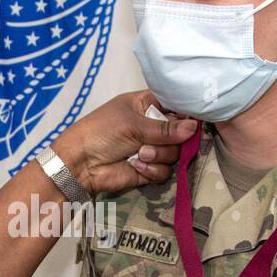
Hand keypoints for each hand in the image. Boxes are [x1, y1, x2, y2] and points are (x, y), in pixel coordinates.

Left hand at [50, 91, 197, 194]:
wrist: (81, 163)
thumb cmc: (102, 131)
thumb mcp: (133, 124)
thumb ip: (165, 128)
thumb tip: (195, 127)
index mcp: (148, 106)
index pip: (177, 107)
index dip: (186, 114)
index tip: (192, 121)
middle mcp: (153, 127)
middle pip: (181, 133)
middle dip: (170, 140)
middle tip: (151, 142)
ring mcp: (152, 149)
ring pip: (175, 154)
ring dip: (159, 155)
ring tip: (139, 154)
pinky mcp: (149, 169)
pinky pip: (165, 171)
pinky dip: (153, 169)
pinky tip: (136, 166)